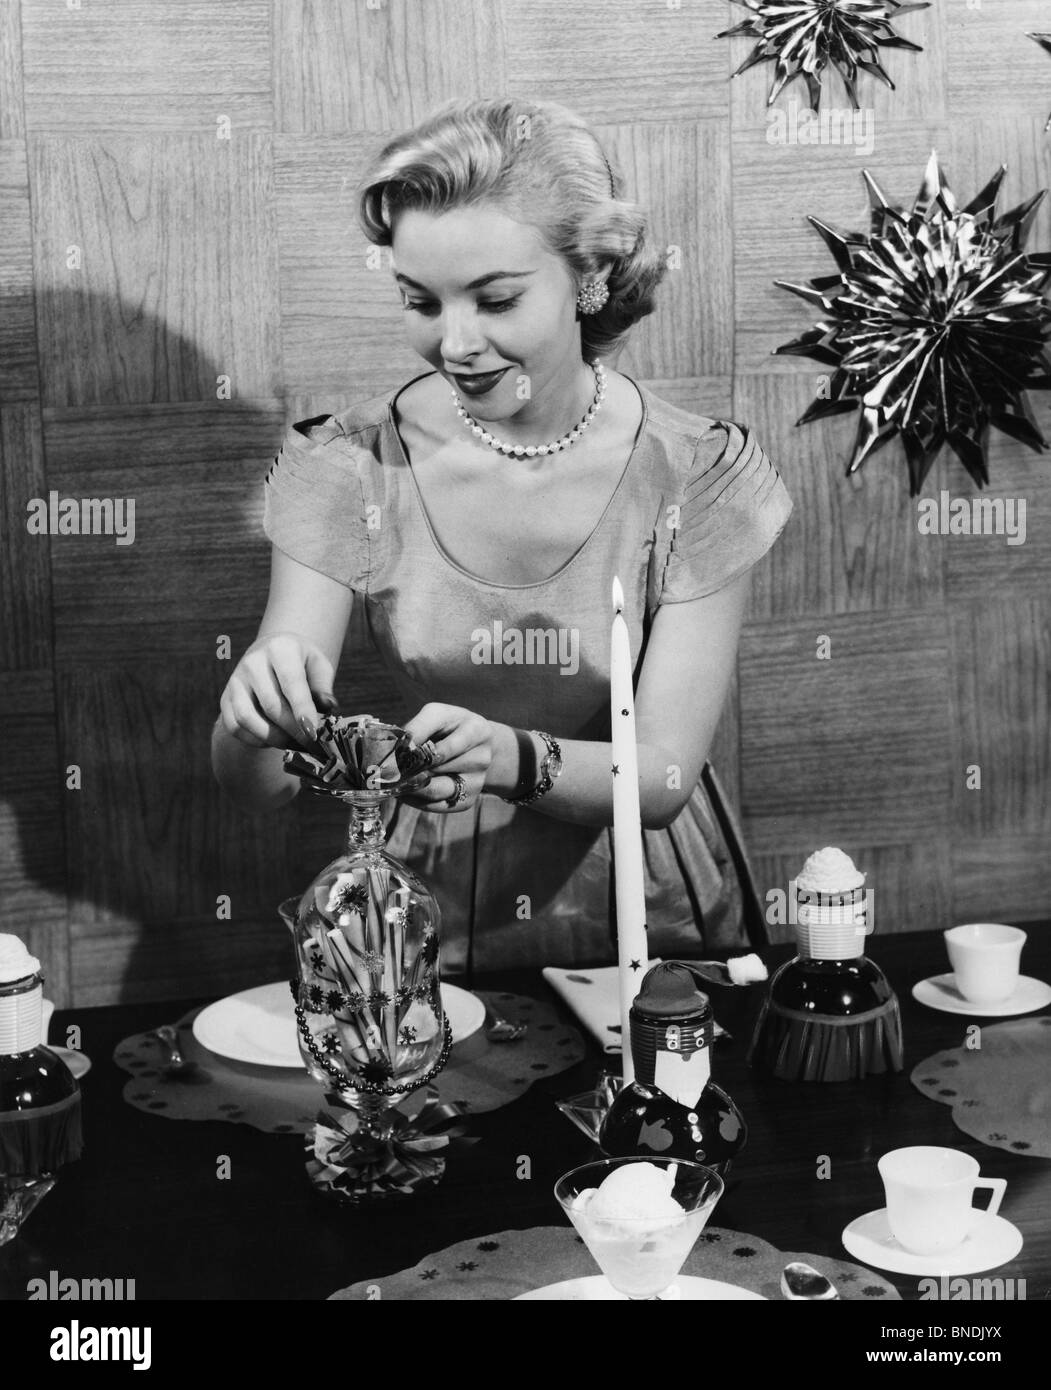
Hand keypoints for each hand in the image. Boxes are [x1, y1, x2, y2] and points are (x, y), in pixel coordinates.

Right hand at [217, 632, 337, 750]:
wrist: (273, 653)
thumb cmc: (302, 663)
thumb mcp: (319, 666)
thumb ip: (323, 687)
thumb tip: (328, 706)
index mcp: (280, 649)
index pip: (291, 682)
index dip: (302, 709)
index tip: (313, 733)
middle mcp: (252, 662)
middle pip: (271, 704)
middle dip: (292, 730)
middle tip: (310, 745)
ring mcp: (236, 680)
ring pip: (247, 718)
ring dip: (272, 738)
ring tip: (293, 745)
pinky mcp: (225, 698)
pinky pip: (234, 726)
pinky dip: (254, 740)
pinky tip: (273, 741)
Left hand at [401, 703, 493, 813]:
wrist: (478, 746)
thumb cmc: (450, 728)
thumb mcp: (437, 715)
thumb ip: (418, 727)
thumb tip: (398, 750)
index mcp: (475, 731)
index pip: (440, 747)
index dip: (412, 752)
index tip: (391, 756)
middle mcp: (481, 757)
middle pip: (436, 769)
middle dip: (408, 769)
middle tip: (385, 771)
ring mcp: (477, 781)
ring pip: (435, 789)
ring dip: (409, 786)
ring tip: (392, 780)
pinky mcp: (468, 799)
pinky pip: (436, 805)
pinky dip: (415, 800)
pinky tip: (404, 791)